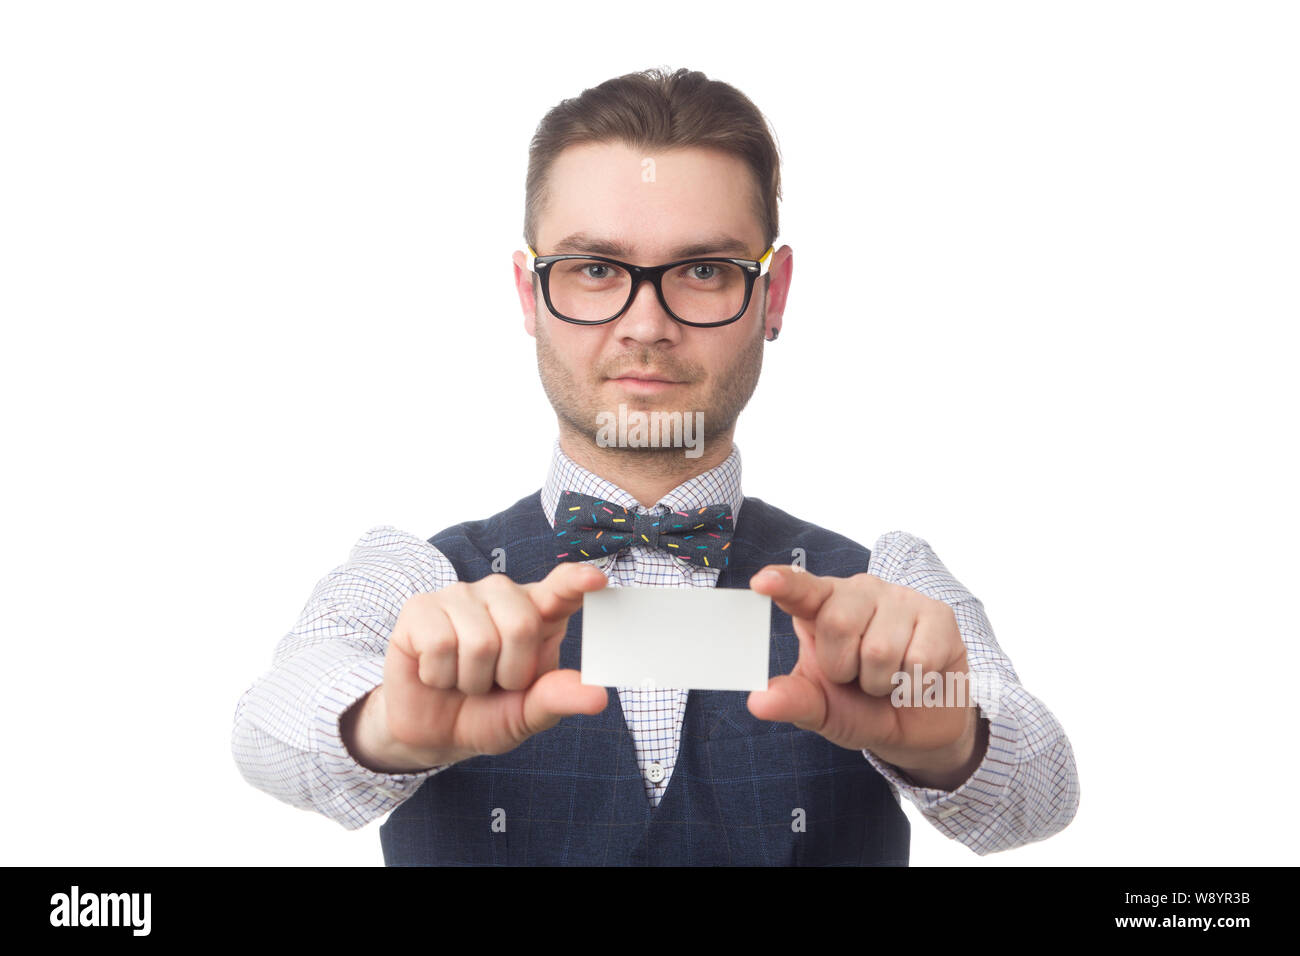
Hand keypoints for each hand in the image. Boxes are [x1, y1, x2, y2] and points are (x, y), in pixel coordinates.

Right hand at [343, 563, 609, 771]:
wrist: (432, 730)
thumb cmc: (487, 712)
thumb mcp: (528, 715)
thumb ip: (558, 699)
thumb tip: (598, 696)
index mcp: (538, 612)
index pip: (561, 588)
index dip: (576, 582)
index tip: (596, 580)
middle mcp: (501, 594)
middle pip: (521, 625)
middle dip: (509, 673)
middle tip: (493, 682)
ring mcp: (460, 595)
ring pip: (479, 641)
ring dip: (471, 679)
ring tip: (462, 678)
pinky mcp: (420, 607)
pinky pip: (439, 644)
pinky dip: (439, 675)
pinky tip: (435, 673)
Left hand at [746, 566, 986, 789]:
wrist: (916, 725)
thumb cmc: (860, 706)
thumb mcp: (821, 708)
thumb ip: (792, 700)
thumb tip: (757, 702)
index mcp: (822, 606)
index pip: (800, 589)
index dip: (783, 583)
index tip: (762, 581)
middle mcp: (860, 591)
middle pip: (838, 623)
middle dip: (844, 668)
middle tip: (857, 676)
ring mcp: (901, 598)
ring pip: (880, 649)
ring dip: (882, 682)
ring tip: (889, 678)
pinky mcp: (938, 615)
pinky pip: (919, 659)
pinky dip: (913, 685)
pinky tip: (916, 678)